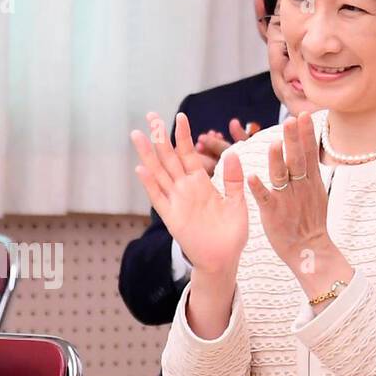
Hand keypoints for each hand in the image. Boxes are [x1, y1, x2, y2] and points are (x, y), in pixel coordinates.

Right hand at [132, 111, 247, 275]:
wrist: (223, 259)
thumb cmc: (231, 233)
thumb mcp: (238, 202)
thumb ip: (234, 179)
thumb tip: (233, 153)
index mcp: (201, 183)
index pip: (189, 154)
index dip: (184, 136)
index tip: (181, 116)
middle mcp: (185, 189)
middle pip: (169, 157)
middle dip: (160, 137)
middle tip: (150, 116)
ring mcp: (176, 201)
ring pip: (159, 172)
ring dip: (148, 154)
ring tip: (137, 135)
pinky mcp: (171, 217)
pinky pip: (158, 197)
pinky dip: (149, 183)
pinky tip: (141, 168)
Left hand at [245, 112, 331, 272]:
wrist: (309, 249)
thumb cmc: (309, 219)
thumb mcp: (315, 190)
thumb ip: (309, 168)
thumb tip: (308, 145)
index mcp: (310, 180)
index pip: (309, 152)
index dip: (306, 133)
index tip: (304, 114)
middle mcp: (300, 186)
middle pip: (298, 159)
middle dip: (295, 139)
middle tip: (292, 119)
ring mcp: (287, 199)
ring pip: (282, 175)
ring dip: (278, 159)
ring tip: (274, 143)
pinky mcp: (273, 213)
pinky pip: (264, 198)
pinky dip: (259, 188)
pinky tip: (251, 176)